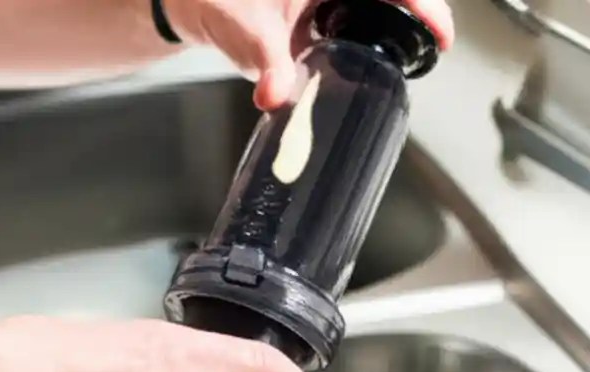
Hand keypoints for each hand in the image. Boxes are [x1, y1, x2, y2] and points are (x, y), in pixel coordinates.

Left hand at [161, 0, 454, 109]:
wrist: (196, 7)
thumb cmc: (222, 5)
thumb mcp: (248, 33)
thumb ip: (267, 66)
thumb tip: (275, 96)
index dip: (423, 6)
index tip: (439, 34)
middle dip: (416, 16)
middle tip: (433, 46)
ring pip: (378, 8)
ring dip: (394, 28)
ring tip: (412, 55)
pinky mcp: (324, 13)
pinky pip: (358, 21)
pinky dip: (368, 40)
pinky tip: (372, 62)